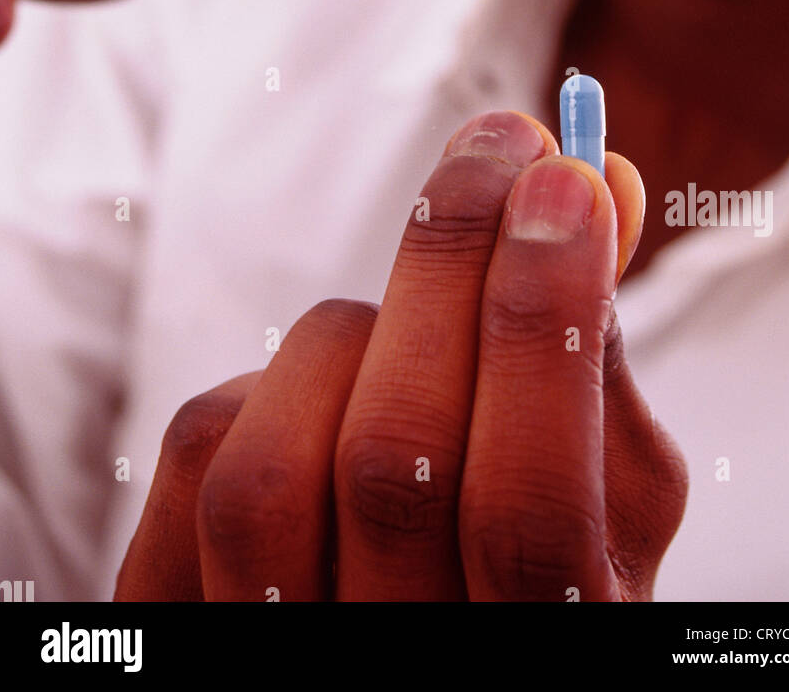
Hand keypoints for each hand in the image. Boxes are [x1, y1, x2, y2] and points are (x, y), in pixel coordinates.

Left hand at [114, 110, 687, 601]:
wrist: (415, 629)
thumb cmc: (529, 559)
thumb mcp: (605, 498)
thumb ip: (598, 362)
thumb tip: (594, 183)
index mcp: (538, 646)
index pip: (530, 510)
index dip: (544, 326)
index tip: (564, 181)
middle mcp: (400, 662)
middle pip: (393, 465)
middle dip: (448, 265)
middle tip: (494, 148)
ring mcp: (280, 648)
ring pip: (272, 469)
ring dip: (358, 335)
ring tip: (416, 310)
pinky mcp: (183, 611)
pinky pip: (196, 464)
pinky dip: (269, 384)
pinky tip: (327, 386)